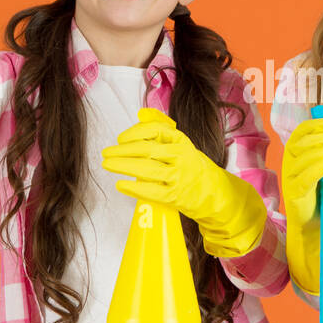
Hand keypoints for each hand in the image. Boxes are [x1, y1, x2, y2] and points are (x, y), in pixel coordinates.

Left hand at [100, 107, 267, 257]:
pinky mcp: (175, 197)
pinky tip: (120, 184)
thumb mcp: (182, 147)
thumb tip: (137, 125)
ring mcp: (179, 177)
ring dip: (123, 166)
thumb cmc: (194, 169)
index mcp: (182, 141)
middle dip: (122, 151)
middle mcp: (181, 157)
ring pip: (146, 169)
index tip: (120, 138)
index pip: (155, 130)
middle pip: (146, 150)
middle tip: (106, 153)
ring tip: (108, 165)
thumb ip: (162, 138)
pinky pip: (150, 191)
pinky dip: (133, 188)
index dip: (134, 133)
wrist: (216, 194)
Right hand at [280, 115, 322, 293]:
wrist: (312, 223)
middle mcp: (289, 162)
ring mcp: (290, 178)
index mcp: (296, 153)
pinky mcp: (294, 194)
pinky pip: (304, 178)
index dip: (320, 124)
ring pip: (307, 157)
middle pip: (308, 142)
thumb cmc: (321, 192)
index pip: (303, 130)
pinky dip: (317, 168)